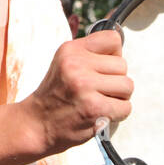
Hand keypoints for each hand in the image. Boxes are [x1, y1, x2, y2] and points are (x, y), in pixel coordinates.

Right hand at [21, 30, 131, 155]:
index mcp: (70, 50)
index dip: (113, 55)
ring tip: (100, 102)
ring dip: (119, 97)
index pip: (113, 39)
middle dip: (115, 80)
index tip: (102, 68)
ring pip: (127, 85)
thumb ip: (89, 54)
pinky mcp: (94, 108)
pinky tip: (101, 114)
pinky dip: (117, 114)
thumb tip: (120, 52)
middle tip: (98, 91)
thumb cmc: (54, 97)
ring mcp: (85, 86)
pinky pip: (126, 107)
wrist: (36, 125)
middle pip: (122, 65)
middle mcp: (76, 64)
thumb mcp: (64, 64)